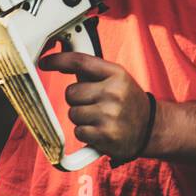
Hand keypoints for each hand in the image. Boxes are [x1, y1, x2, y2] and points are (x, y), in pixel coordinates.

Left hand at [38, 51, 153, 163]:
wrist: (150, 128)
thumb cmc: (128, 101)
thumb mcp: (117, 79)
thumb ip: (93, 72)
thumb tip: (62, 64)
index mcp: (116, 74)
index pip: (81, 62)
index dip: (59, 60)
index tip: (45, 62)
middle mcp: (114, 92)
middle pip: (71, 92)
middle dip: (77, 100)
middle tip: (93, 104)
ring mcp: (109, 114)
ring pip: (73, 113)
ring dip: (81, 118)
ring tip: (99, 118)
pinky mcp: (105, 135)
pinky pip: (78, 131)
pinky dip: (85, 133)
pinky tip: (100, 130)